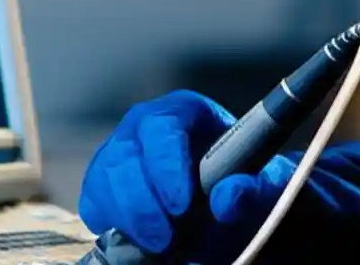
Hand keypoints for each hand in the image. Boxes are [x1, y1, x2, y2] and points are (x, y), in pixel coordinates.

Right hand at [79, 90, 295, 261]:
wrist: (228, 211)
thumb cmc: (246, 187)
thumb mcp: (267, 188)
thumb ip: (258, 189)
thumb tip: (229, 196)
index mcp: (184, 112)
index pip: (163, 126)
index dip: (167, 165)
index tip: (182, 205)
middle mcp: (143, 127)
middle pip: (123, 155)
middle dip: (141, 203)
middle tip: (166, 240)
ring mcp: (118, 155)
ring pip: (102, 181)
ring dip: (128, 219)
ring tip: (161, 247)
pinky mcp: (103, 186)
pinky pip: (92, 205)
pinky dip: (113, 227)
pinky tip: (142, 244)